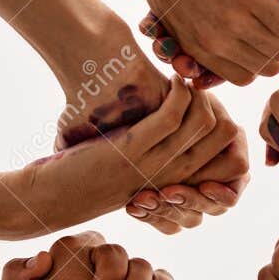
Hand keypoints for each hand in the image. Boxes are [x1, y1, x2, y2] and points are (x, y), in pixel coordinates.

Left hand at [24, 80, 247, 235]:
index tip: (210, 110)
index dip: (229, 131)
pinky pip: (172, 116)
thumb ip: (150, 162)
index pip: (230, 163)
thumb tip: (172, 136)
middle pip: (225, 138)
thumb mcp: (126, 176)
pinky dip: (179, 92)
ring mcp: (153, 166)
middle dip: (219, 107)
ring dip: (200, 95)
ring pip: (204, 124)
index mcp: (174, 187)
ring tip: (188, 82)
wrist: (48, 200)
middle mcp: (171, 179)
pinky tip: (172, 79)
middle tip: (202, 90)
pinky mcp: (130, 150)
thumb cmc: (84, 185)